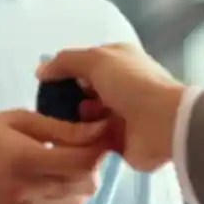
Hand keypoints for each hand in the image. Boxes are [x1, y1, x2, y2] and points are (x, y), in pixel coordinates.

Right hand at [0, 110, 108, 203]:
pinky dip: (62, 203)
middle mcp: (29, 192)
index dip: (97, 151)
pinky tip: (46, 187)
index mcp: (27, 160)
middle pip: (85, 187)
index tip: (95, 139)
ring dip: (78, 187)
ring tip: (61, 169)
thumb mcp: (17, 120)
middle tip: (78, 153)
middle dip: (91, 168)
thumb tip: (96, 130)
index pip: (83, 163)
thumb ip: (59, 129)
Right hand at [36, 42, 184, 171]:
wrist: (163, 124)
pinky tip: (68, 142)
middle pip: (82, 93)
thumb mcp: (95, 60)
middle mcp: (119, 86)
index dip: (65, 73)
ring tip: (61, 127)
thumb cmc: (131, 85)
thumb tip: (41, 71)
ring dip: (73, 122)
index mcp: (117, 61)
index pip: (83, 65)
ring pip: (84, 118)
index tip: (46, 86)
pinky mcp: (118, 141)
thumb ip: (65, 62)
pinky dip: (81, 141)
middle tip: (50, 110)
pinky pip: (91, 140)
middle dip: (66, 100)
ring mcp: (119, 115)